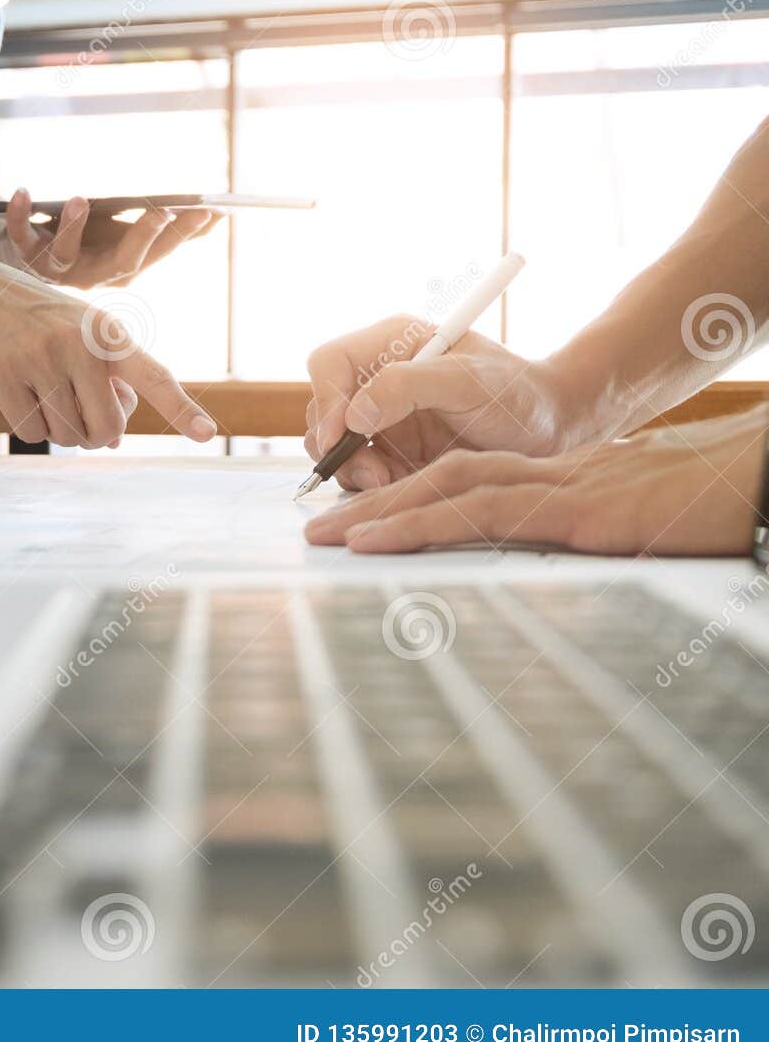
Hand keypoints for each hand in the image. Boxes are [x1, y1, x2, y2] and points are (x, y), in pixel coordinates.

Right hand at [0, 240, 216, 448]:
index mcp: (108, 332)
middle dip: (93, 434)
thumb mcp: (77, 334)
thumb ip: (105, 380)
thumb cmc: (32, 317)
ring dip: (57, 429)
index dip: (181, 408)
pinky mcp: (4, 376)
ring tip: (42, 392)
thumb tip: (115, 437)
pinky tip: (16, 394)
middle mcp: (79, 343)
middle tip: (78, 419)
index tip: (207, 434)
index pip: (154, 375)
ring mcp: (40, 359)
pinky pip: (31, 433)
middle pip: (105, 428)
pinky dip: (28, 425)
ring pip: (66, 435)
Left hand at [1, 189, 217, 289]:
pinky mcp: (24, 256)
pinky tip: (22, 192)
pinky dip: (18, 216)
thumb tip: (217, 217)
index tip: (208, 210)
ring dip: (74, 227)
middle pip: (122, 262)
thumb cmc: (87, 241)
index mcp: (123, 267)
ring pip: (65, 256)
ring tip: (81, 198)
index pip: (160, 253)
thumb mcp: (126, 235)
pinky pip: (19, 237)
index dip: (184, 234)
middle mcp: (93, 274)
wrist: (28, 256)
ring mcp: (57, 269)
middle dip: (143, 237)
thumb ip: (165, 230)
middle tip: (163, 210)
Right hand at [304, 315, 576, 491]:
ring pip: (332, 445)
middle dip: (336, 443)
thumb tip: (353, 416)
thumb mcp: (470, 381)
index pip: (330, 363)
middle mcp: (378, 379)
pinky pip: (356, 471)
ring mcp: (381, 419)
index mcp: (392, 345)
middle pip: (324, 408)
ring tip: (386, 481)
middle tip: (370, 470)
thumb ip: (408, 387)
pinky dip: (367, 485)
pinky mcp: (390, 453)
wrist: (551, 432)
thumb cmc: (519, 395)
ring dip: (350, 468)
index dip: (327, 398)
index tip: (340, 435)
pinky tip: (398, 486)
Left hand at [305, 404, 768, 556]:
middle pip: (443, 477)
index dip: (412, 500)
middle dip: (378, 502)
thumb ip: (588, 537)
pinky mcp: (576, 511)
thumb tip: (554, 564)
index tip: (361, 526)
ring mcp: (562, 489)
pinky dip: (421, 522)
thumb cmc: (710, 509)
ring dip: (383, 511)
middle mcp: (550, 478)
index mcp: (560, 483)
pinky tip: (375, 539)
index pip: (469, 482)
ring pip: (450, 488)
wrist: (761, 483)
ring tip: (328, 537)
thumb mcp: (637, 526)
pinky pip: (482, 511)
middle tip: (317, 532)